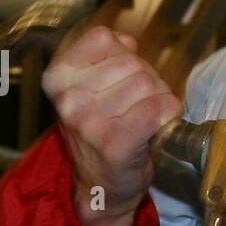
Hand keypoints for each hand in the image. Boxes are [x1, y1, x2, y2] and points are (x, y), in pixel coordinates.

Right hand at [41, 25, 180, 225]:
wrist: (100, 187)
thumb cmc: (100, 134)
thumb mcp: (88, 89)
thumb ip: (105, 58)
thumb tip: (125, 41)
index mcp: (57, 78)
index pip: (102, 38)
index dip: (123, 54)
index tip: (121, 78)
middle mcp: (69, 98)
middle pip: (132, 63)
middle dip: (147, 80)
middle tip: (139, 105)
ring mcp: (90, 122)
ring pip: (149, 85)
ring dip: (159, 99)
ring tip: (146, 119)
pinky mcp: (115, 143)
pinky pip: (156, 109)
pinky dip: (168, 114)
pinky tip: (159, 126)